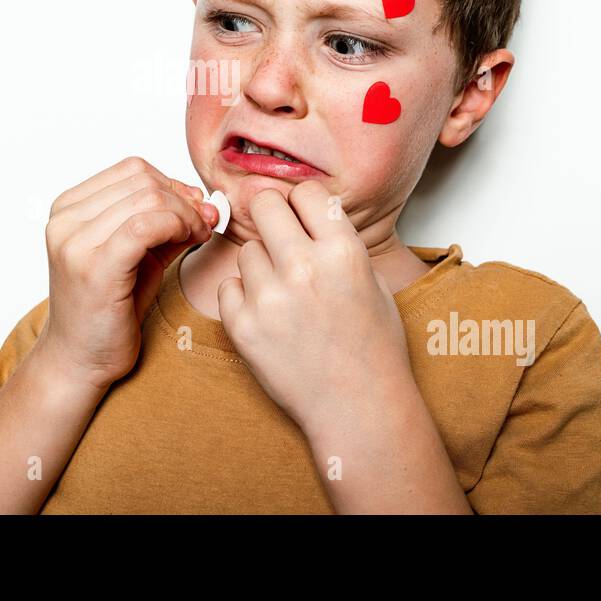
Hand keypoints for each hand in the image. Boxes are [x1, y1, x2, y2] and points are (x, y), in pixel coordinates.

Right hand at [39, 156, 217, 390]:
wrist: (78, 360)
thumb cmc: (107, 309)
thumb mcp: (136, 254)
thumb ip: (163, 222)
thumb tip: (203, 199)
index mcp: (68, 208)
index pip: (133, 170)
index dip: (173, 184)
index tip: (194, 210)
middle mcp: (65, 220)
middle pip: (144, 181)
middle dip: (184, 200)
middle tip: (203, 226)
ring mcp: (74, 243)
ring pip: (149, 199)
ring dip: (186, 214)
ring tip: (196, 237)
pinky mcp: (94, 268)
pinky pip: (146, 225)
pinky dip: (177, 226)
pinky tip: (188, 243)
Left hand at [216, 179, 412, 435]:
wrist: (359, 409)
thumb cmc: (372, 349)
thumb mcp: (372, 281)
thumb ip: (337, 242)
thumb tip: (304, 211)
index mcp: (343, 251)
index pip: (305, 191)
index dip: (302, 204)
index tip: (302, 218)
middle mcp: (304, 268)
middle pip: (264, 205)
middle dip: (272, 218)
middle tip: (280, 241)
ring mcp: (270, 297)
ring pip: (246, 250)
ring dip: (260, 266)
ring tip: (284, 295)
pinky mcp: (243, 326)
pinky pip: (227, 287)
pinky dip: (242, 298)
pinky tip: (268, 316)